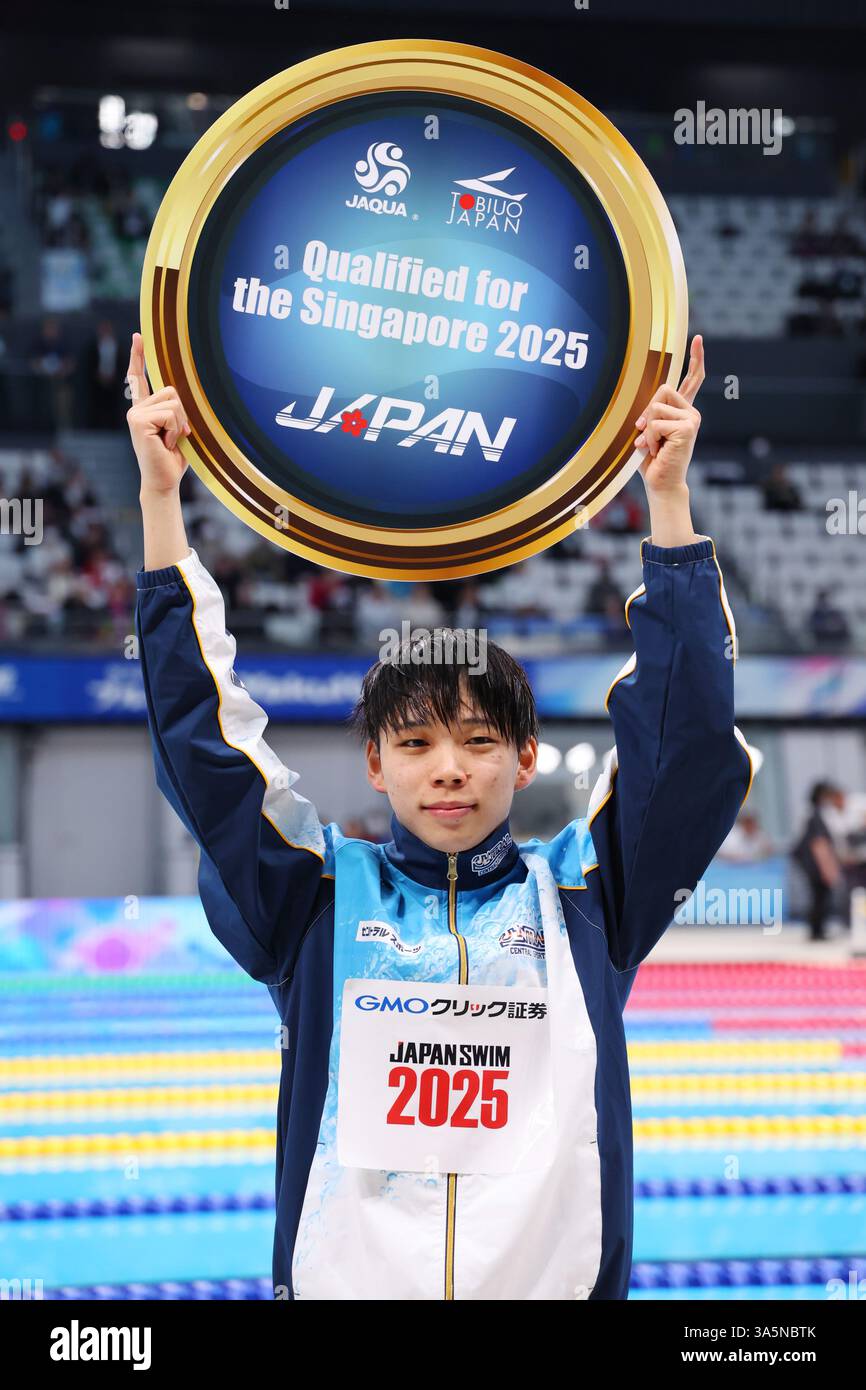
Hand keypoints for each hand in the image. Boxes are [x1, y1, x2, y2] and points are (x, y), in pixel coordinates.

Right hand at [126, 331, 190, 494]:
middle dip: (182, 415)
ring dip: (179, 425)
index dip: (138, 357)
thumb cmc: (173, 459)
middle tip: (173, 437)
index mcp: (145, 409)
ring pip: (173, 403)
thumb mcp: (179, 430)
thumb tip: (182, 399)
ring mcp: (135, 414)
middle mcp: (137, 409)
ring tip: (169, 442)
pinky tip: (165, 444)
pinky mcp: (137, 421)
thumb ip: (178, 412)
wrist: (163, 480)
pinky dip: (174, 430)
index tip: (137, 336)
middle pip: (171, 391)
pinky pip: (170, 414)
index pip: (139, 379)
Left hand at [634, 335, 704, 494]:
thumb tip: (646, 409)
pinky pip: (655, 423)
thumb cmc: (651, 460)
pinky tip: (656, 451)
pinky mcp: (688, 427)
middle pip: (662, 389)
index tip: (699, 338)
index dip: (696, 358)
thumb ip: (649, 414)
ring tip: (652, 446)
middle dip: (646, 412)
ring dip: (645, 429)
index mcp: (682, 411)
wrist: (661, 484)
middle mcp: (691, 412)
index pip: (692, 380)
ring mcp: (692, 419)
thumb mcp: (646, 431)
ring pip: (656, 407)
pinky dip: (648, 438)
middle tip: (642, 434)